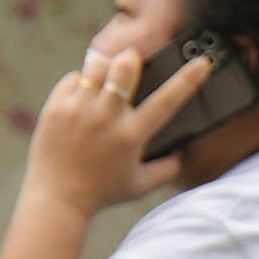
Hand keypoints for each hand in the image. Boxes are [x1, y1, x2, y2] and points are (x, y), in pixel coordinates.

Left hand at [24, 13, 201, 227]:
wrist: (57, 199)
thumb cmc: (101, 193)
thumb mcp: (140, 185)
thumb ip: (166, 170)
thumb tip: (182, 155)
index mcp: (131, 135)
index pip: (167, 100)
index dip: (188, 80)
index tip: (202, 63)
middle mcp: (106, 118)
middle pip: (125, 67)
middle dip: (132, 59)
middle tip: (132, 64)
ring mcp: (78, 110)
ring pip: (96, 66)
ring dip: (105, 67)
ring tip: (106, 78)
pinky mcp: (56, 108)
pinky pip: (72, 78)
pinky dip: (80, 82)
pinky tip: (82, 95)